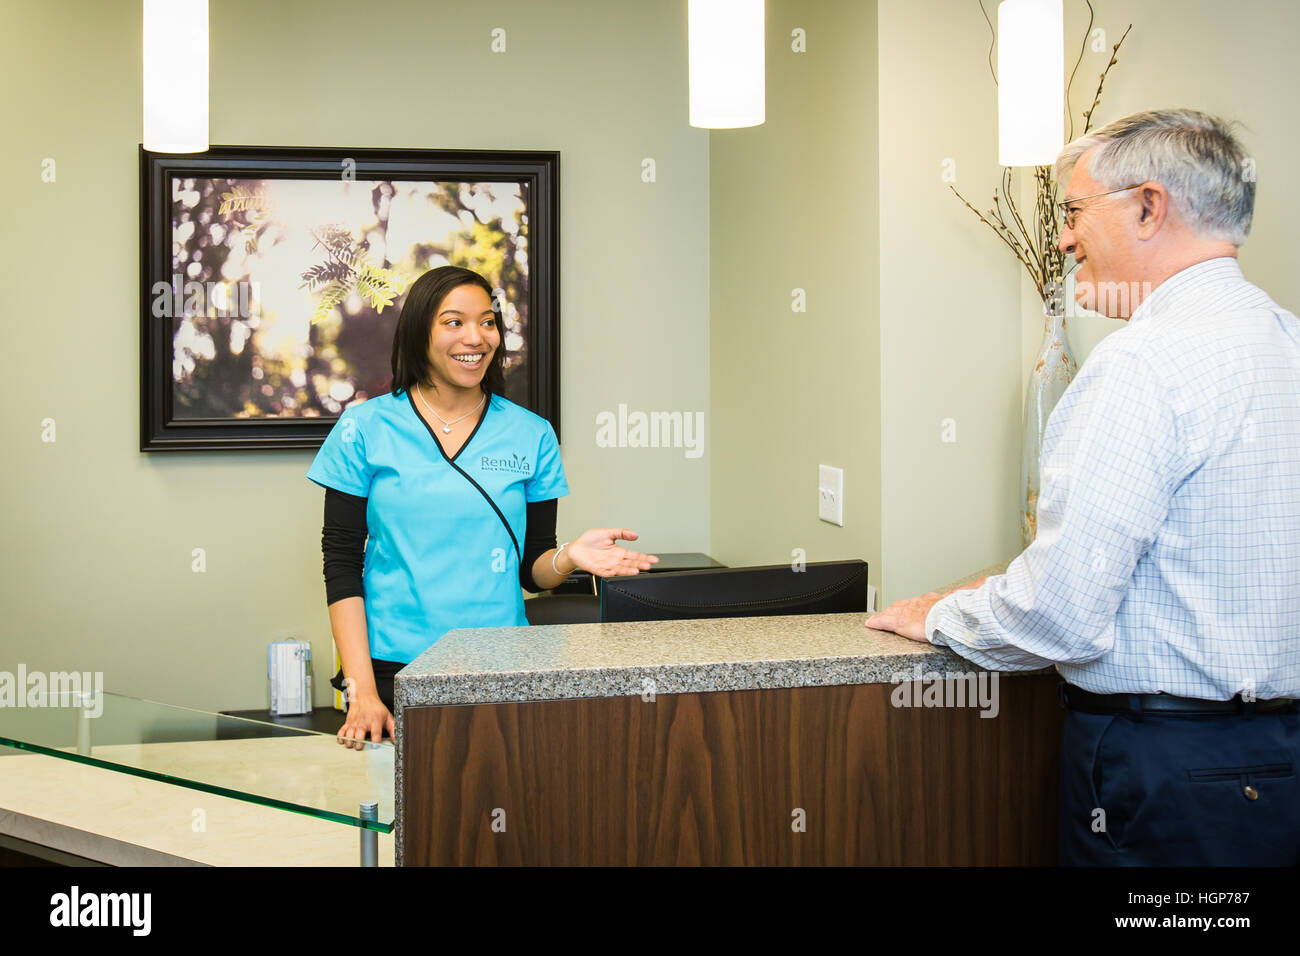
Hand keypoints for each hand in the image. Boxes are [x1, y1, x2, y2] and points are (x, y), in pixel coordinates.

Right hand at [338, 692, 393, 749]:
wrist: (364, 696)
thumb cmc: (376, 708)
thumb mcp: (388, 717)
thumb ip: (393, 729)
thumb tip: (396, 741)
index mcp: (375, 721)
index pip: (376, 733)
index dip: (375, 740)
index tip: (374, 746)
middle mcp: (364, 722)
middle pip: (359, 734)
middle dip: (358, 742)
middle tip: (360, 747)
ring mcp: (354, 723)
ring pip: (349, 734)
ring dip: (349, 741)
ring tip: (351, 745)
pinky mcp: (347, 723)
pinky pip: (341, 731)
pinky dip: (340, 737)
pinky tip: (342, 741)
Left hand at [565, 528, 659, 577]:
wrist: (576, 548)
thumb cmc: (590, 540)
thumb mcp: (608, 532)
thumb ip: (622, 533)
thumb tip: (635, 535)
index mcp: (618, 551)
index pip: (634, 555)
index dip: (644, 557)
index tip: (653, 559)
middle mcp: (614, 560)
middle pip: (629, 563)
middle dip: (639, 564)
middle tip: (648, 566)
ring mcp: (606, 565)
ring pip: (620, 569)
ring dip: (628, 570)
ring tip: (635, 570)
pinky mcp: (597, 569)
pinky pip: (605, 572)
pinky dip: (610, 573)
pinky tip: (615, 572)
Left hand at [864, 576, 986, 641]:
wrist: (951, 616)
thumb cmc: (959, 611)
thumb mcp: (967, 599)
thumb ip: (974, 592)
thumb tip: (986, 583)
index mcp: (935, 601)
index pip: (922, 601)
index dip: (915, 604)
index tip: (913, 606)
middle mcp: (919, 603)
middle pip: (904, 604)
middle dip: (896, 608)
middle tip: (889, 612)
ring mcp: (908, 612)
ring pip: (892, 611)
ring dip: (885, 614)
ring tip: (878, 618)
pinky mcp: (899, 622)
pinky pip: (884, 621)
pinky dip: (876, 622)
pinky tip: (870, 624)